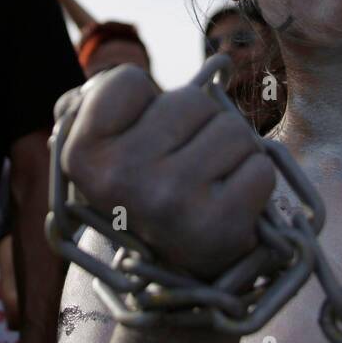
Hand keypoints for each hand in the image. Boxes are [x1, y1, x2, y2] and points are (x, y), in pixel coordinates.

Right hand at [55, 66, 275, 279]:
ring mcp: (169, 203)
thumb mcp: (108, 150)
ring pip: (233, 130)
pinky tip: (229, 204)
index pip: (126, 79)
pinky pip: (259, 167)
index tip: (140, 140)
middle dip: (199, 125)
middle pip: (193, 100)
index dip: (144, 104)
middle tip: (184, 166)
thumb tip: (206, 65)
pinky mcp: (218, 226)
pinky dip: (253, 180)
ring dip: (230, 153)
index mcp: (82, 156)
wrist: (171, 277)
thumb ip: (113, 98)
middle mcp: (120, 179)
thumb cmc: (146, 192)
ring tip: (208, 185)